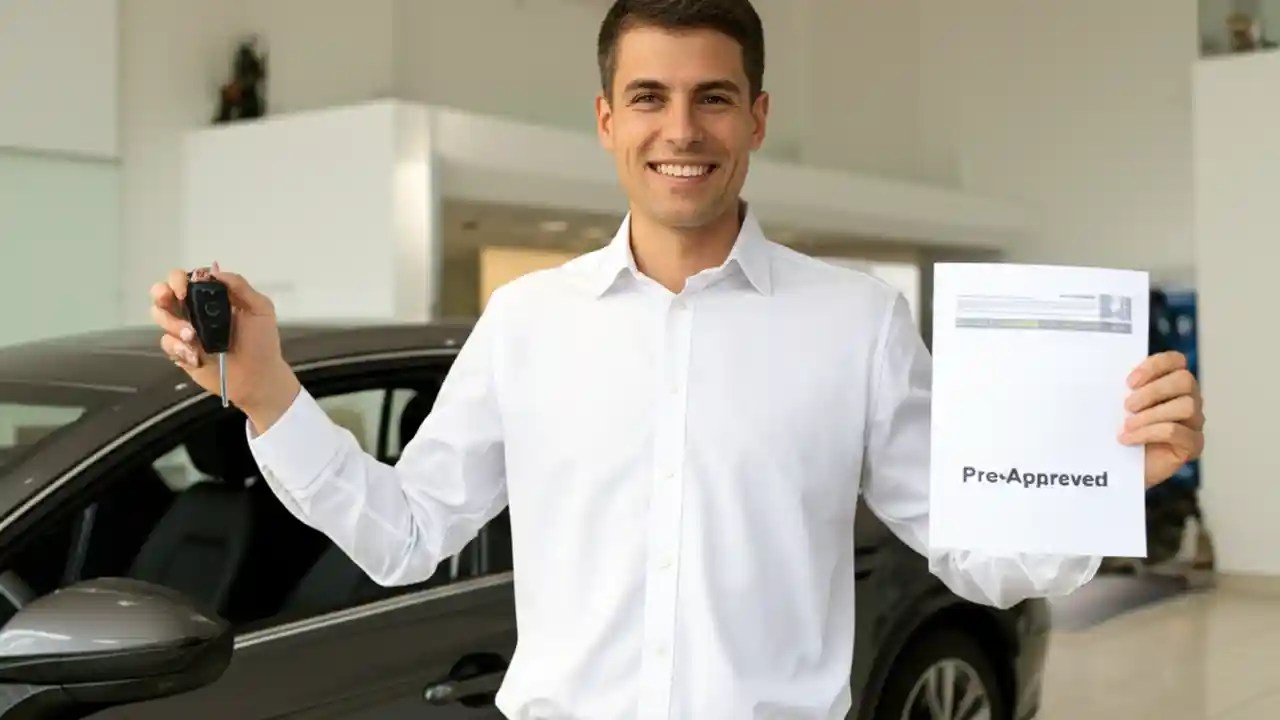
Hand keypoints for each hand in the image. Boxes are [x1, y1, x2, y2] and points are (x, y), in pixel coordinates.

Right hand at [150, 264, 299, 427]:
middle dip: (161, 294)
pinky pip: (166, 342)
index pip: (185, 278)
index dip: (178, 279)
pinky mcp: (181, 351)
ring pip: (159, 316)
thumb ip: (240, 286)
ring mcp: (185, 331)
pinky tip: (195, 356)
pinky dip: (178, 347)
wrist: (257, 377)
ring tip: (193, 338)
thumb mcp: (260, 309)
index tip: (184, 290)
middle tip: (173, 302)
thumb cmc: (261, 342)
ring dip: (172, 323)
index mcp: (211, 297)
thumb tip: (215, 271)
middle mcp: (194, 310)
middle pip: (162, 292)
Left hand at [1119, 351, 1204, 486]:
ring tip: (1127, 424)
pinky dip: (1149, 433)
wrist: (1119, 467)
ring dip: (1151, 414)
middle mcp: (1189, 398)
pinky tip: (1128, 439)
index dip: (1155, 366)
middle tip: (1127, 405)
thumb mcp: (1116, 405)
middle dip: (1153, 390)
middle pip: (1184, 380)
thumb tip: (1100, 372)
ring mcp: (1193, 422)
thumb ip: (1118, 388)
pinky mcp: (1192, 445)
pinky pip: (1177, 432)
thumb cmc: (1119, 430)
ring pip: (1185, 406)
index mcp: (1171, 382)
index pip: (1176, 360)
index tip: (1129, 382)